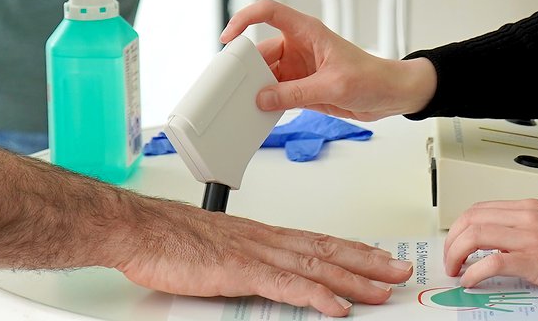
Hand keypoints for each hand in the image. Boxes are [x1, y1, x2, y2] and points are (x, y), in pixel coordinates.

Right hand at [117, 200, 411, 317]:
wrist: (138, 229)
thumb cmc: (167, 240)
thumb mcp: (216, 253)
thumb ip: (245, 264)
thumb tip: (267, 281)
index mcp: (261, 235)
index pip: (318, 241)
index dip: (353, 250)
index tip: (378, 258)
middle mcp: (264, 239)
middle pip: (327, 250)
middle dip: (368, 262)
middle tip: (399, 272)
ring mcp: (254, 253)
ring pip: (315, 266)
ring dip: (354, 279)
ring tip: (383, 290)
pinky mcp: (239, 269)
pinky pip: (285, 284)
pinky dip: (315, 296)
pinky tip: (337, 306)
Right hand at [221, 0, 437, 119]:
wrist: (391, 95)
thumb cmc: (373, 77)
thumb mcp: (333, 85)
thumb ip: (296, 93)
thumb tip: (264, 98)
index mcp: (307, 31)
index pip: (268, 12)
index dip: (245, 19)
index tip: (229, 37)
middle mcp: (299, 46)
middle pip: (261, 51)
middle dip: (247, 68)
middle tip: (235, 87)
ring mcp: (299, 67)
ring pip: (267, 75)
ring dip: (257, 89)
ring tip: (246, 104)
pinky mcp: (302, 86)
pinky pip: (277, 92)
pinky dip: (269, 102)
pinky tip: (262, 113)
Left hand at [443, 199, 537, 292]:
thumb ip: (531, 230)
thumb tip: (506, 245)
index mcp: (531, 207)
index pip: (480, 208)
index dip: (460, 227)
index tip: (456, 244)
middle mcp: (527, 217)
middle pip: (471, 219)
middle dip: (452, 241)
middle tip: (450, 261)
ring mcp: (531, 237)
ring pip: (475, 235)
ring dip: (456, 255)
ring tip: (456, 272)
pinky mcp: (536, 261)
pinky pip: (493, 262)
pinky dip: (475, 273)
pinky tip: (472, 282)